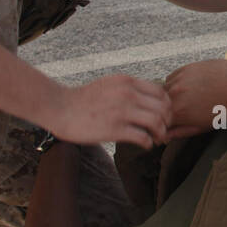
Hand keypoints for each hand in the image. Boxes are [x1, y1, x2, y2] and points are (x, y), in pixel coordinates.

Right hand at [44, 75, 170, 148]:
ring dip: (161, 133)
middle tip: (163, 129)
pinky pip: (143, 137)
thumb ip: (128, 89)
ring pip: (157, 122)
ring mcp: (121, 111)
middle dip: (167, 121)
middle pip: (163, 107)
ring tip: (157, 138)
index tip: (163, 115)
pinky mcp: (114, 129)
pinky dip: (149, 143)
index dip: (166, 106)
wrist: (60, 107)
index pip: (161, 92)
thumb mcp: (110, 84)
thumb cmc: (83, 99)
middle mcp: (127, 94)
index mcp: (127, 82)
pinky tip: (145, 144)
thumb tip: (147, 99)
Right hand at [164, 58, 226, 137]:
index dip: (162, 124)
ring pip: (163, 90)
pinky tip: (191, 87)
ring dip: (170, 96)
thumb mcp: (203, 126)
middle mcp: (175, 95)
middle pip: (158, 105)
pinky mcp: (184, 68)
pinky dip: (176, 84)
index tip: (170, 123)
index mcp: (178, 112)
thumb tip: (164, 137)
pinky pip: (171, 78)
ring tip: (189, 98)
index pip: (158, 121)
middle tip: (183, 110)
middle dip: (166, 109)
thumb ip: (181, 132)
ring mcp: (179, 79)